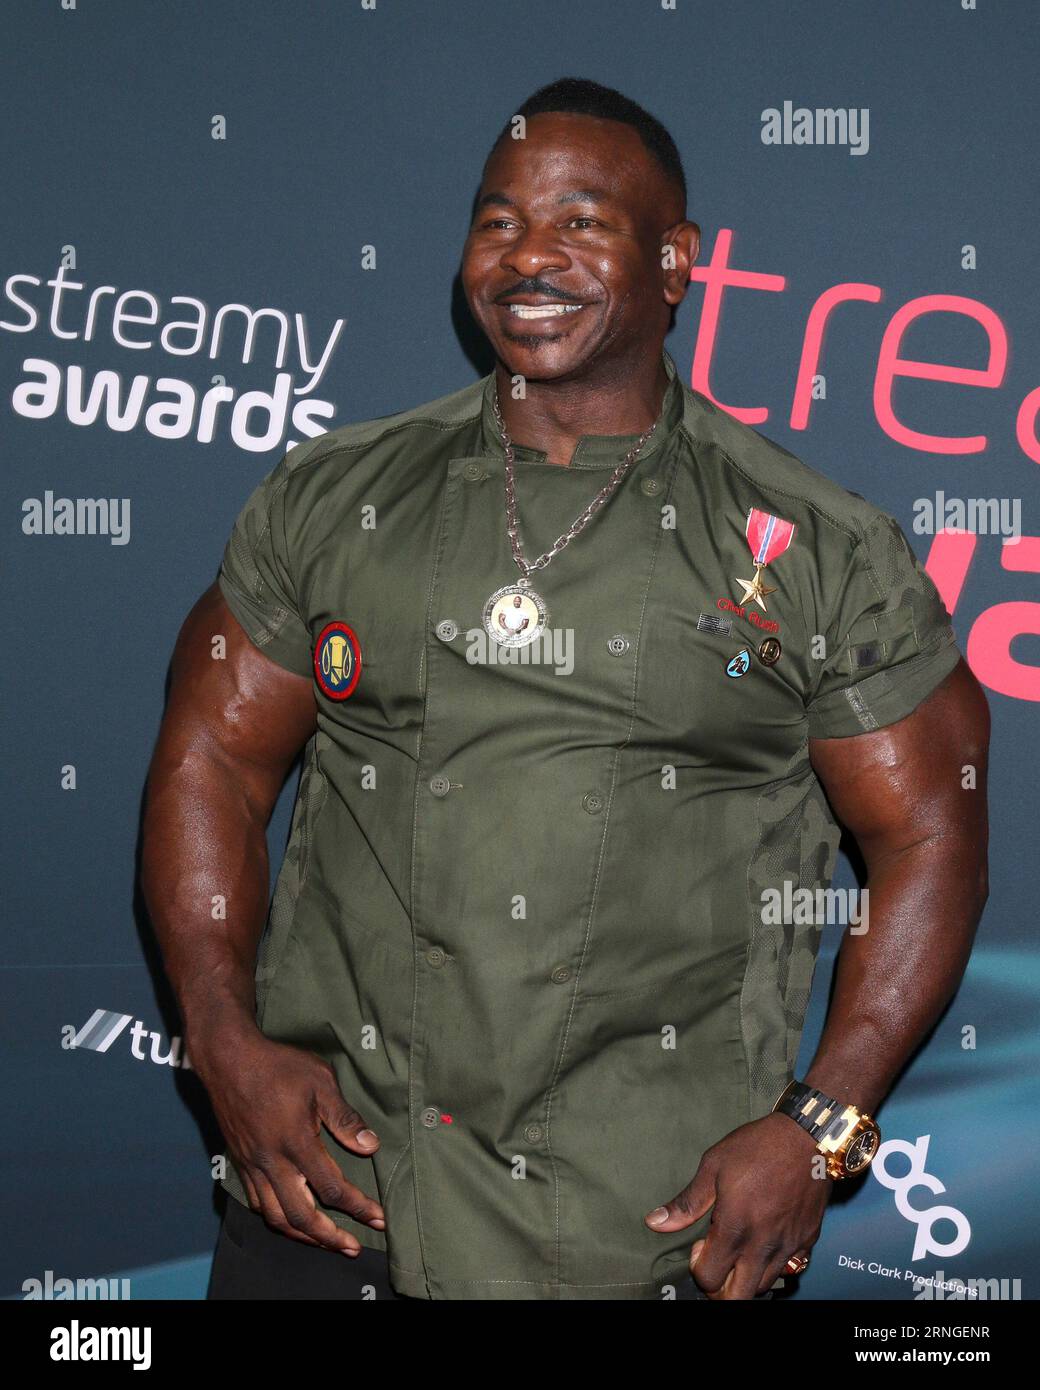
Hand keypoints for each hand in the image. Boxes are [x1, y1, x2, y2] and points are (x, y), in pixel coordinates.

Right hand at [193, 1026, 384, 1254]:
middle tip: (352, 1247)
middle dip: (330, 1237)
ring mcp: (253, 1165)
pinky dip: (276, 1219)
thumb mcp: (321, 1081)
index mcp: (296, 1143)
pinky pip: (257, 1203)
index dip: (359, 1207)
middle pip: (301, 1216)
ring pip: (275, 1217)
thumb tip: (370, 1147)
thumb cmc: (278, 1066)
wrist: (229, 1059)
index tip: (378, 1218)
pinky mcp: (240, 1163)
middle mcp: (272, 1162)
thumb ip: (345, 1118)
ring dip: (303, 1235)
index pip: (332, 1188)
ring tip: (325, 1242)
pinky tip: (290, 1219)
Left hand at [645, 1113, 829, 1297]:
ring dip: (746, 1276)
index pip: (709, 1278)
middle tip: (718, 1260)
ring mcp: (788, 1246)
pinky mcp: (807, 1241)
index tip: (701, 1246)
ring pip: (763, 1286)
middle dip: (721, 1287)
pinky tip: (765, 1239)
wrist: (807, 1136)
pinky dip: (773, 1264)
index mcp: (734, 1228)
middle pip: (737, 1296)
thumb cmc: (758, 1146)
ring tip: (740, 1248)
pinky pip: (789, 1268)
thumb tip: (656, 1222)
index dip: (698, 1267)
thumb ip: (687, 1202)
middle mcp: (762, 1245)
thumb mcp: (714, 1166)